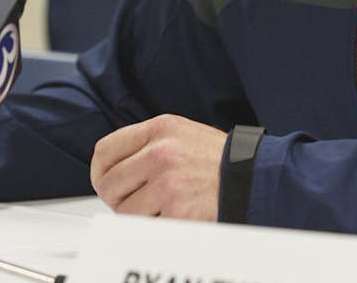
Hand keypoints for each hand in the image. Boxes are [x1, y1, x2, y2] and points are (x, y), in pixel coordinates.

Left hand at [90, 113, 224, 219]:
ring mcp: (167, 183)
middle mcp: (160, 153)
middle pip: (108, 184)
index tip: (105, 182)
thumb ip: (149, 144)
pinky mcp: (176, 212)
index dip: (100, 172)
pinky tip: (175, 216)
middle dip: (117, 198)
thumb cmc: (221, 161)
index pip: (105, 150)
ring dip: (138, 216)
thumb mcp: (183, 134)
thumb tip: (114, 167)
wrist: (256, 180)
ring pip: (124, 211)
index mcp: (160, 129)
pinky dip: (157, 227)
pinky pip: (146, 227)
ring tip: (161, 208)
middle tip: (133, 202)